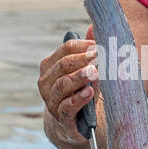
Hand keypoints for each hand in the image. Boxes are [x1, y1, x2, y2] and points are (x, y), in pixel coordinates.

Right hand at [38, 27, 97, 146]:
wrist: (75, 122)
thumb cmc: (81, 89)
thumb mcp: (87, 69)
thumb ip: (89, 49)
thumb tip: (95, 26)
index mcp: (50, 65)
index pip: (66, 49)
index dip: (84, 45)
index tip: (101, 45)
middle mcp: (46, 81)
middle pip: (64, 64)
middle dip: (83, 59)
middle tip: (100, 55)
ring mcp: (51, 100)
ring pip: (63, 84)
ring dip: (80, 77)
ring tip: (95, 72)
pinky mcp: (60, 117)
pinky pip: (67, 106)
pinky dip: (78, 99)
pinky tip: (89, 92)